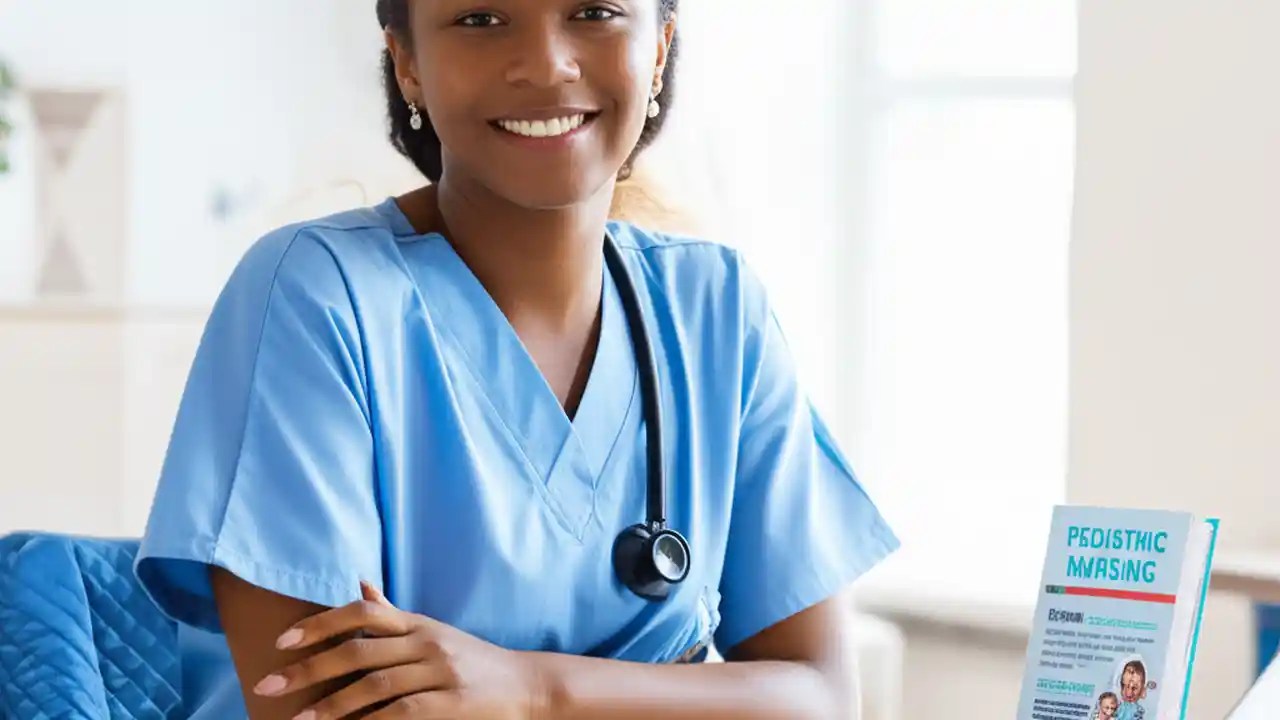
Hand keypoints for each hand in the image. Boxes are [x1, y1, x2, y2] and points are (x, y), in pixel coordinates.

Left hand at [253, 582, 547, 719]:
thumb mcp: (433, 632)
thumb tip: (359, 585)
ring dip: (331, 706)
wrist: (527, 685)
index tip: (282, 642)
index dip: (319, 624)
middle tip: (269, 686)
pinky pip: (401, 714)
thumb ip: (393, 615)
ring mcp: (440, 673)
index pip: (362, 614)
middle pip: (358, 651)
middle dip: (309, 669)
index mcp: (417, 623)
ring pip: (374, 686)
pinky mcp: (451, 705)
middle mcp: (426, 642)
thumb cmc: (473, 661)